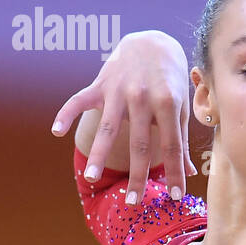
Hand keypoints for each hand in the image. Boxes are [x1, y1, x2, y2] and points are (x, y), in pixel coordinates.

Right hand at [50, 31, 195, 202]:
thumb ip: (181, 138)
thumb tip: (189, 172)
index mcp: (169, 104)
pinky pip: (79, 100)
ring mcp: (119, 91)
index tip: (176, 196)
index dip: (175, 171)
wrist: (151, 42)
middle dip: (138, 175)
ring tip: (93, 178)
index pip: (172, 145)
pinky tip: (56, 131)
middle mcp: (143, 98)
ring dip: (100, 154)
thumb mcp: (181, 106)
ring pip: (108, 128)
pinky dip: (66, 114)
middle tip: (134, 202)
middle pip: (140, 144)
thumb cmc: (171, 80)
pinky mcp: (100, 84)